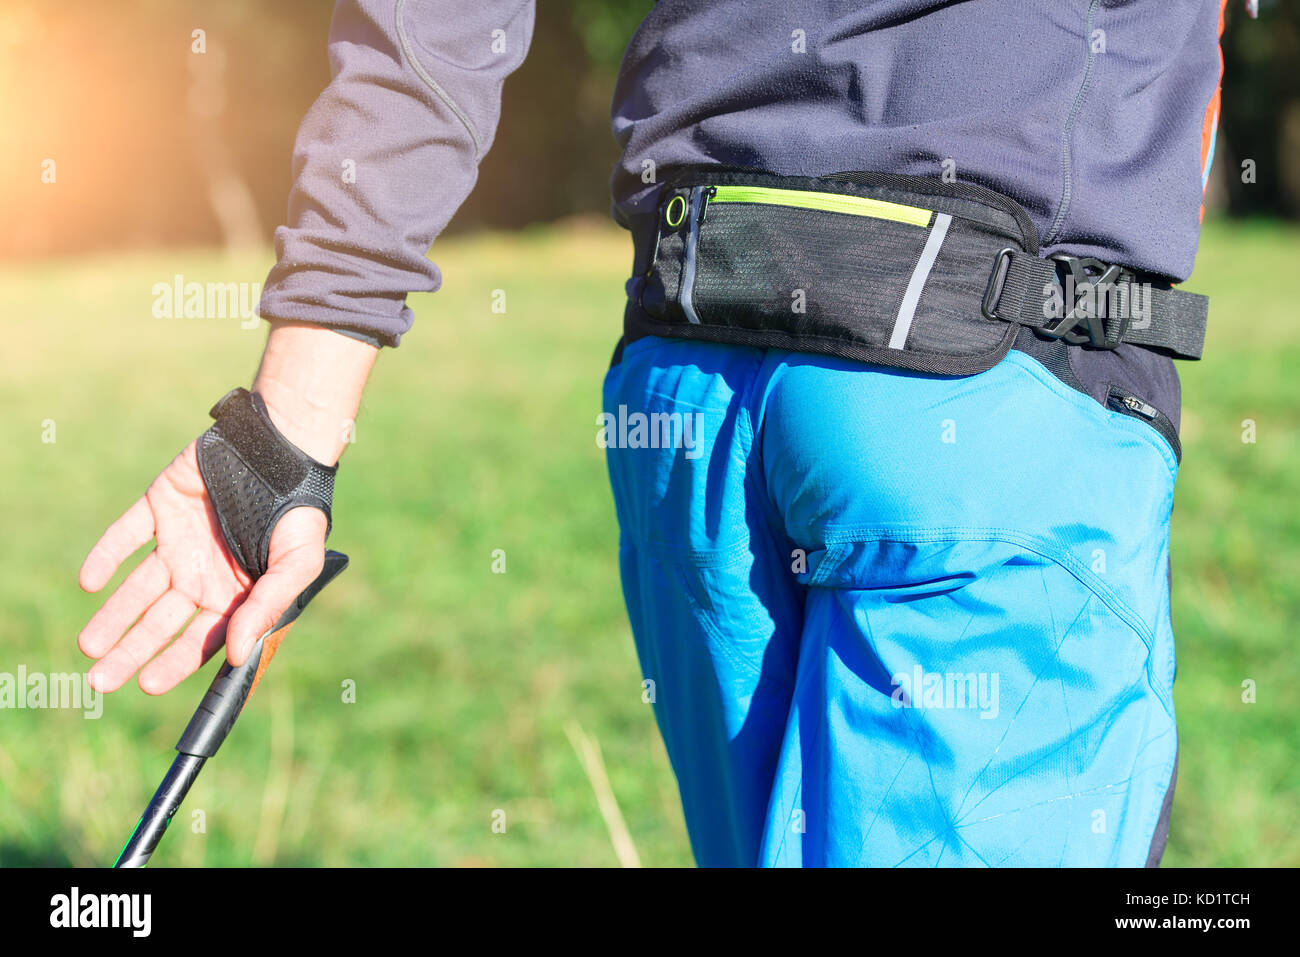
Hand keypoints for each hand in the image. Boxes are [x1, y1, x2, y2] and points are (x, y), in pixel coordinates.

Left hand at [78, 440, 326, 694]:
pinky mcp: (159, 506)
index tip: (147, 685)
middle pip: (160, 622)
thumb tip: (237, 655)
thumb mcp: (297, 564)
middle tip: (101, 681)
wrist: (283, 447)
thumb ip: (267, 607)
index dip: (173, 662)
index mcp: (234, 593)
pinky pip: (126, 536)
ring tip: (90, 647)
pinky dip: (106, 557)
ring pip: (136, 588)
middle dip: (131, 652)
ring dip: (112, 617)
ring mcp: (178, 540)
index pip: (199, 638)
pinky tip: (90, 583)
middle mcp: (201, 573)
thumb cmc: (300, 512)